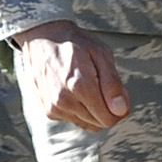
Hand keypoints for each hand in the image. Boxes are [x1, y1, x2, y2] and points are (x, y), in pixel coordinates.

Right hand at [14, 21, 130, 132]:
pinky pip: (73, 119)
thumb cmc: (72, 42)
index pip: (109, 118)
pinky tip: (74, 91)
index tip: (119, 96)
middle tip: (103, 86)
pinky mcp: (47, 110)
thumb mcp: (100, 53)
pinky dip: (78, 109)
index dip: (119, 110)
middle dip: (107, 109)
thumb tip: (120, 109)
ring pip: (86, 123)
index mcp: (80, 86)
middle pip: (99, 123)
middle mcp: (64, 101)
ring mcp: (53, 107)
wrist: (41, 37)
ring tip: (87, 86)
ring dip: (92, 110)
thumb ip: (112, 83)